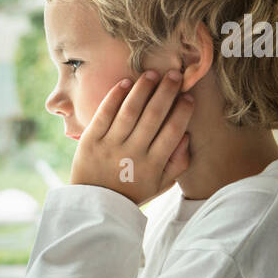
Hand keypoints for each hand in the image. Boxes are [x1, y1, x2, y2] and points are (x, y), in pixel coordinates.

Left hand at [69, 70, 193, 206]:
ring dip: (143, 89)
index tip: (188, 96)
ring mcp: (110, 146)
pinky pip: (104, 114)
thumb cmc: (132, 190)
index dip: (182, 111)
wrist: (95, 203)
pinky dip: (115, 97)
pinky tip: (126, 82)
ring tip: (152, 74)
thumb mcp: (160, 185)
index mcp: (152, 165)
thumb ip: (178, 163)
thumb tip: (186, 136)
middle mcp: (132, 154)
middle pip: (153, 116)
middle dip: (166, 92)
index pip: (172, 132)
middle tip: (174, 74)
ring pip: (130, 111)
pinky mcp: (89, 141)